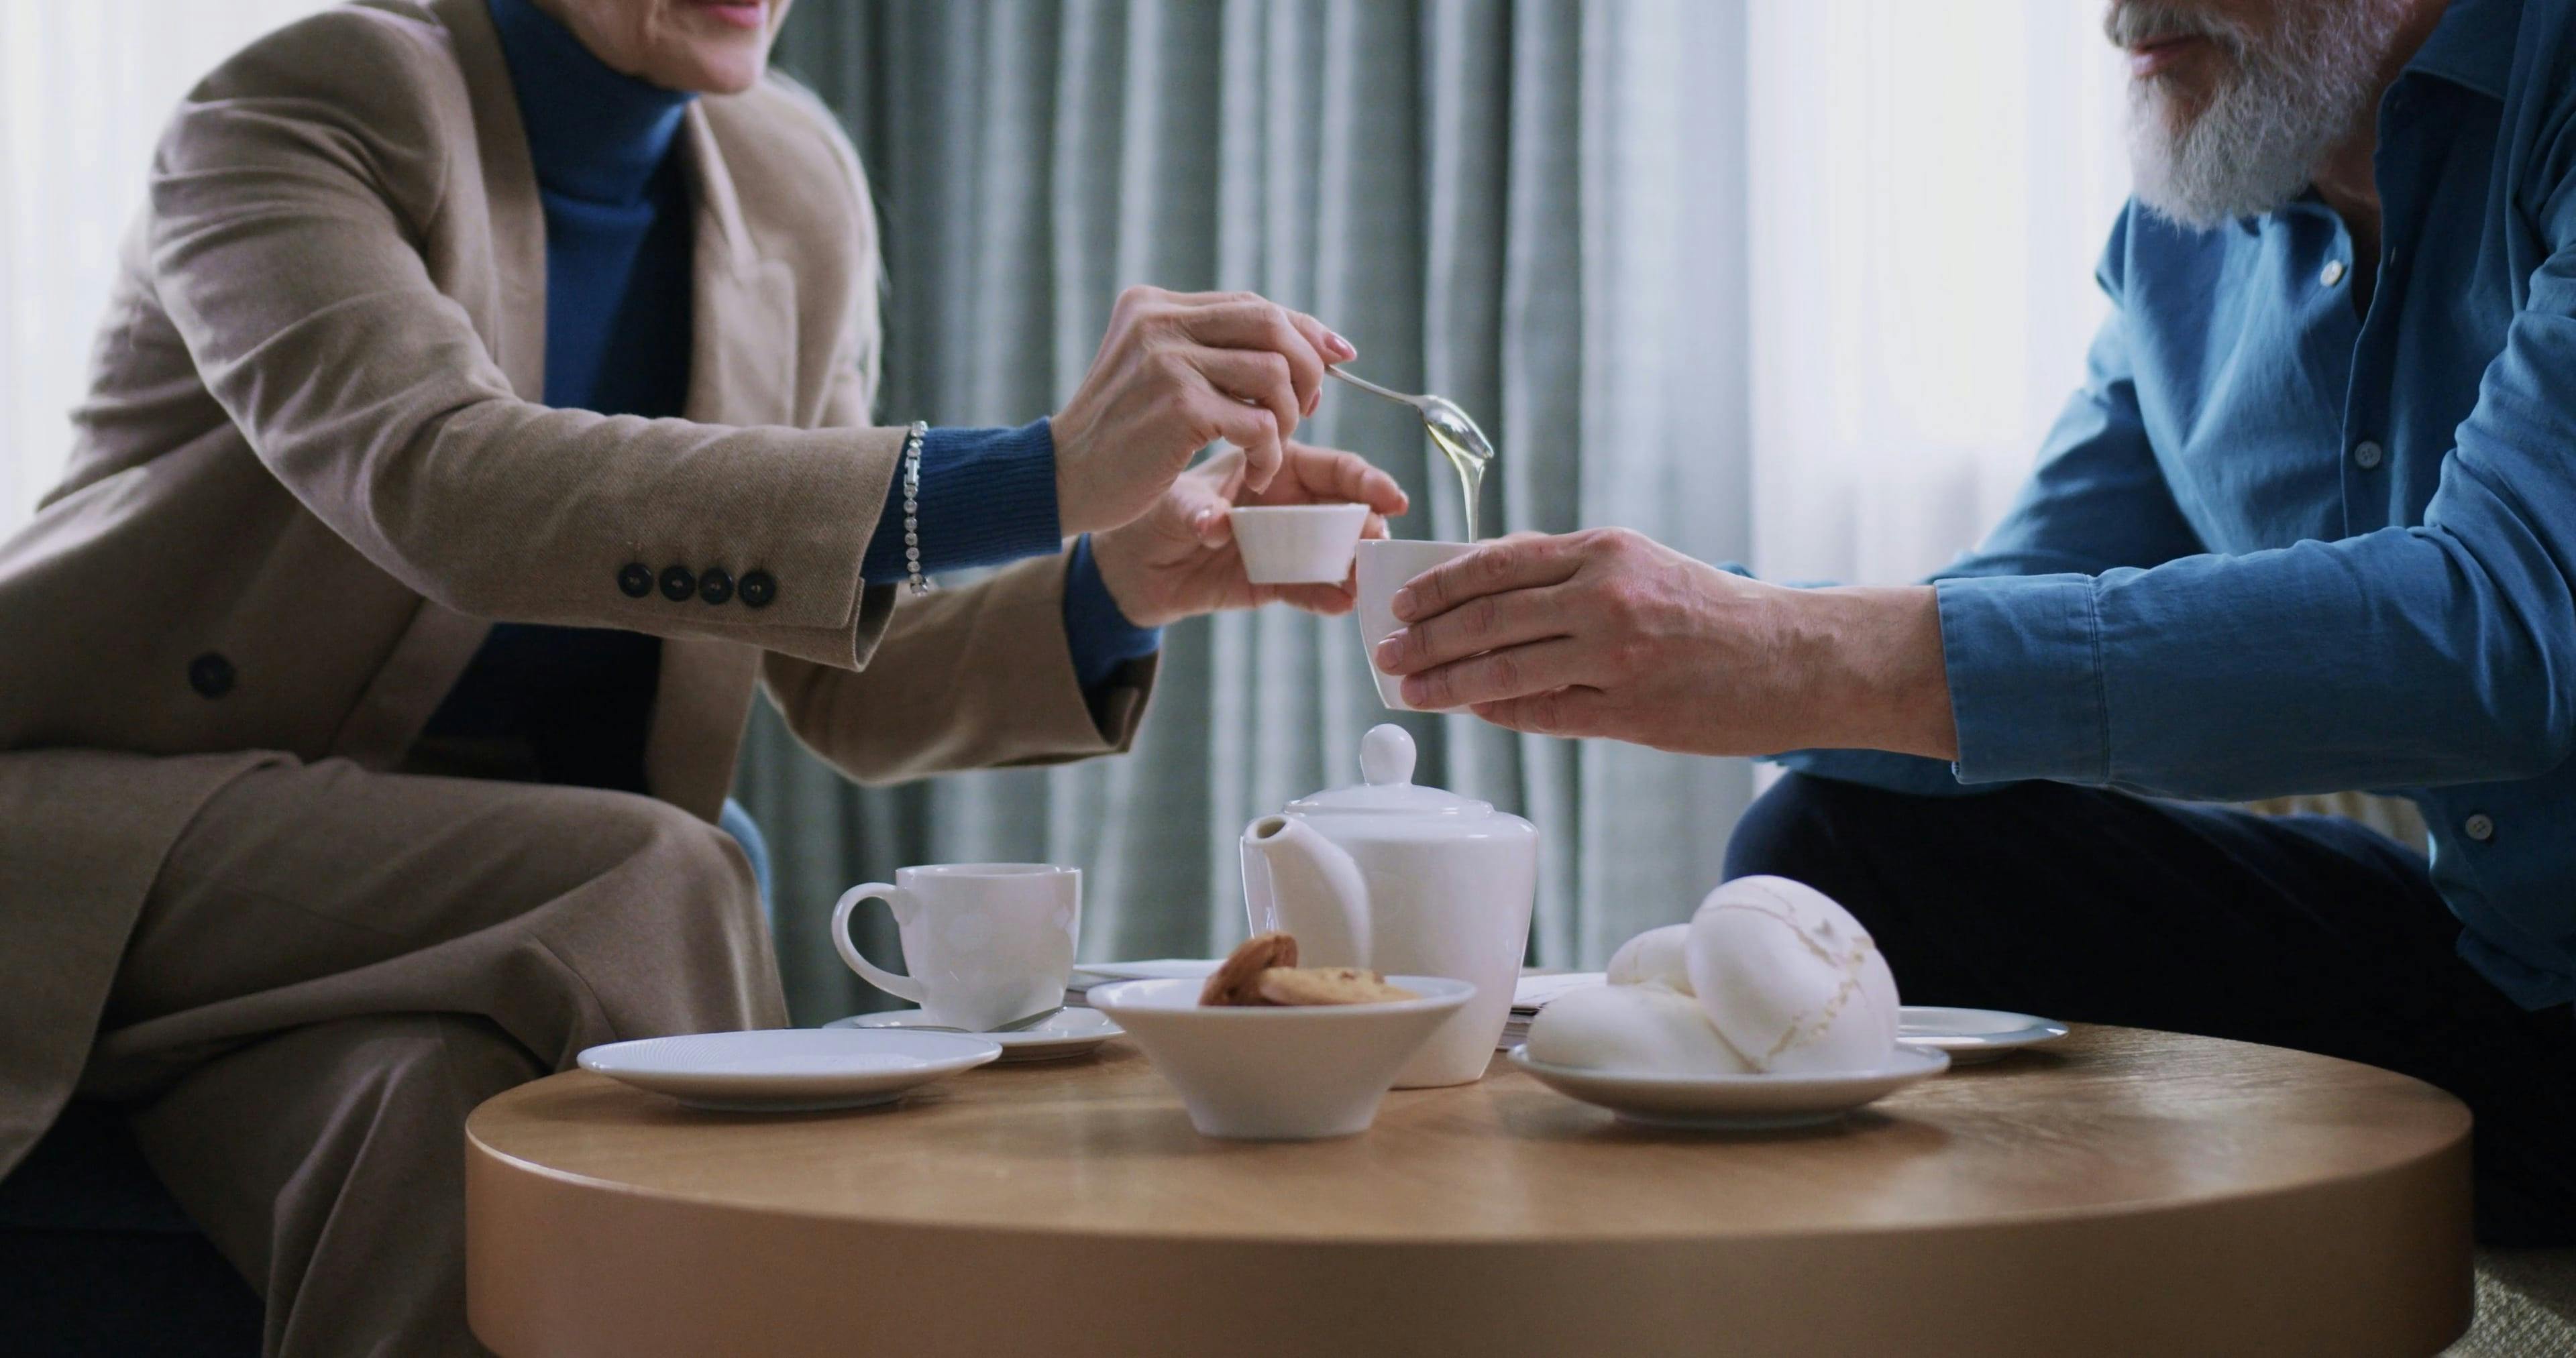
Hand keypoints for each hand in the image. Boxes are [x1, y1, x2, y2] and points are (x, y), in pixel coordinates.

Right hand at [1050, 286, 1355, 536]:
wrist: (1062, 479)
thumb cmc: (1119, 439)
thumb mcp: (1157, 376)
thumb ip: (1211, 353)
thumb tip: (1309, 348)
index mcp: (1154, 305)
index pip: (1252, 304)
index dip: (1304, 329)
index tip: (1338, 355)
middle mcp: (1160, 321)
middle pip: (1271, 323)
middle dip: (1308, 368)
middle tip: (1308, 410)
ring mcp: (1168, 359)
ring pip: (1274, 372)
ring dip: (1289, 418)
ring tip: (1271, 450)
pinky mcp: (1178, 404)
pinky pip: (1260, 423)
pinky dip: (1271, 453)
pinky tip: (1258, 474)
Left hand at [1090, 442, 1408, 628]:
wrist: (1133, 568)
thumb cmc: (1155, 515)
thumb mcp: (1173, 504)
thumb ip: (1197, 511)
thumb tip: (1214, 523)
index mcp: (1274, 465)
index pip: (1332, 467)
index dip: (1367, 480)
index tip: (1393, 499)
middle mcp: (1290, 505)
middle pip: (1346, 511)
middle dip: (1369, 527)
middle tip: (1379, 543)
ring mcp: (1287, 546)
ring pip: (1336, 553)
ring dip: (1356, 565)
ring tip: (1367, 579)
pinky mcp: (1275, 584)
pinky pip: (1309, 590)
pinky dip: (1326, 597)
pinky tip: (1341, 604)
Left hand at [1369, 527, 1958, 757]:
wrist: (1793, 657)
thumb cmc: (1712, 612)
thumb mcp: (1642, 567)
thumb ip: (1570, 577)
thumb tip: (1487, 592)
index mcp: (1605, 552)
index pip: (1498, 563)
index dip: (1439, 586)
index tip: (1402, 603)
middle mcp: (1606, 598)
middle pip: (1488, 618)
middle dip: (1426, 638)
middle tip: (1387, 652)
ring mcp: (1616, 658)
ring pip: (1505, 670)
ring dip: (1448, 682)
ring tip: (1412, 688)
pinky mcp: (1629, 711)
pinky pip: (1543, 713)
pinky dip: (1499, 712)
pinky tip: (1472, 710)